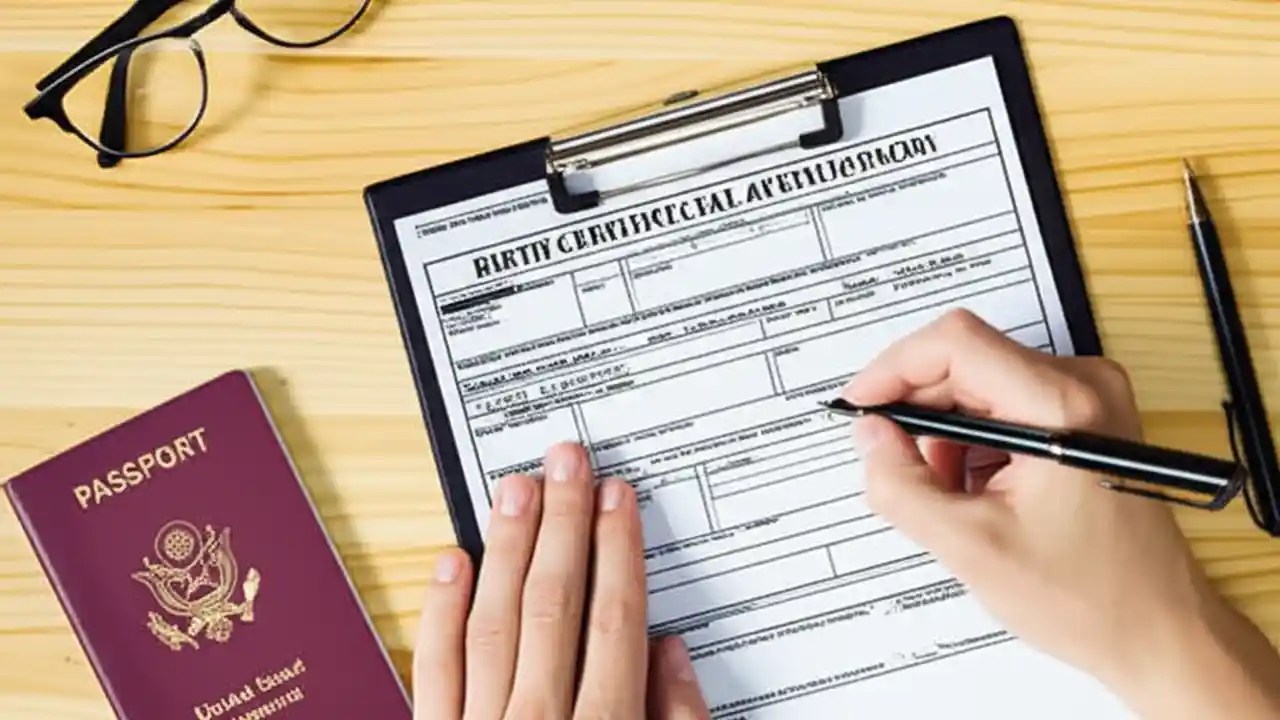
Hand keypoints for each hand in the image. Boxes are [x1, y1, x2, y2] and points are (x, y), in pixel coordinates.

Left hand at [412, 441, 710, 718]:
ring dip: (507, 548)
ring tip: (517, 489)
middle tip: (567, 464)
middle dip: (564, 525)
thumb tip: (672, 656)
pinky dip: (442, 611)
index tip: (616, 499)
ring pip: (494, 622)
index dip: (617, 550)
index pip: (613, 620)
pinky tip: (453, 561)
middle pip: (554, 604)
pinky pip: (436, 667)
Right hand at [843, 309, 1279, 718]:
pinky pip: (1004, 406)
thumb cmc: (1093, 596)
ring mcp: (1088, 400)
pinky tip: (977, 493)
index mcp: (1063, 405)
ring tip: (949, 496)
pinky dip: (974, 444)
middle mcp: (1083, 386)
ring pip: (979, 386)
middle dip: (918, 413)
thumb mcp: (972, 547)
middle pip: (964, 362)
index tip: (861, 406)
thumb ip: (903, 486)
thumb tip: (869, 437)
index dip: (893, 370)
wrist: (1160, 631)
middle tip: (893, 465)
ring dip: (946, 435)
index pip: (955, 343)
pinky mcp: (1085, 418)